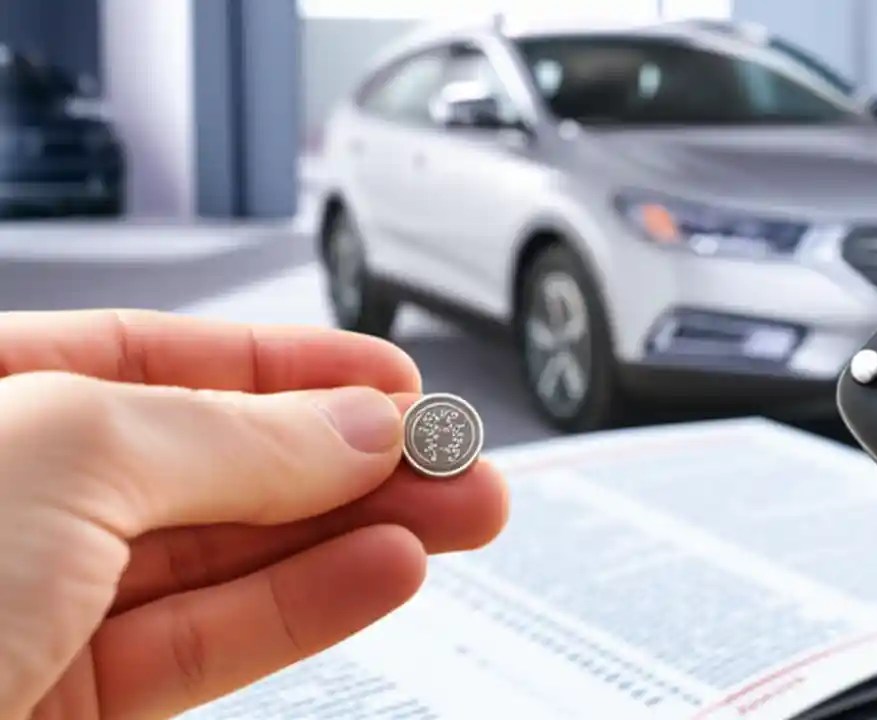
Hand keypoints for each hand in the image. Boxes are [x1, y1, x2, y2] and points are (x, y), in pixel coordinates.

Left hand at [0, 310, 507, 719]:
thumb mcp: (65, 450)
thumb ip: (229, 436)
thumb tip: (352, 422)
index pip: (160, 361)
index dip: (291, 366)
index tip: (395, 377)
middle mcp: (12, 501)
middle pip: (219, 461)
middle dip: (353, 454)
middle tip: (458, 453)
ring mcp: (38, 610)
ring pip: (232, 556)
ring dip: (358, 531)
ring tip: (460, 512)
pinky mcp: (69, 707)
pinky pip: (212, 642)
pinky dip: (309, 606)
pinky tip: (385, 569)